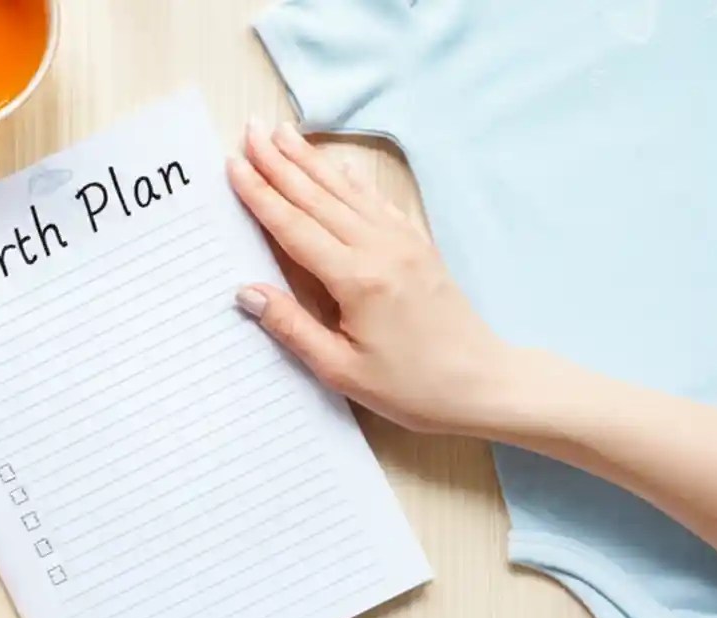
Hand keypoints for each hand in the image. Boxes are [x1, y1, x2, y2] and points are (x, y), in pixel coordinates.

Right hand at [228, 121, 520, 435]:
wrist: (482, 384)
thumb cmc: (412, 387)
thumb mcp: (341, 370)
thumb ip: (291, 326)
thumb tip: (246, 292)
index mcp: (357, 279)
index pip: (295, 227)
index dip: (261, 195)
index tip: (234, 165)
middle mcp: (380, 249)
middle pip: (318, 197)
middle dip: (280, 162)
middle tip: (250, 131)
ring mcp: (403, 242)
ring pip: (346, 192)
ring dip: (311, 161)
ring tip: (282, 134)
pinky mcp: (418, 245)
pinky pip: (376, 202)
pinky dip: (350, 180)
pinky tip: (335, 166)